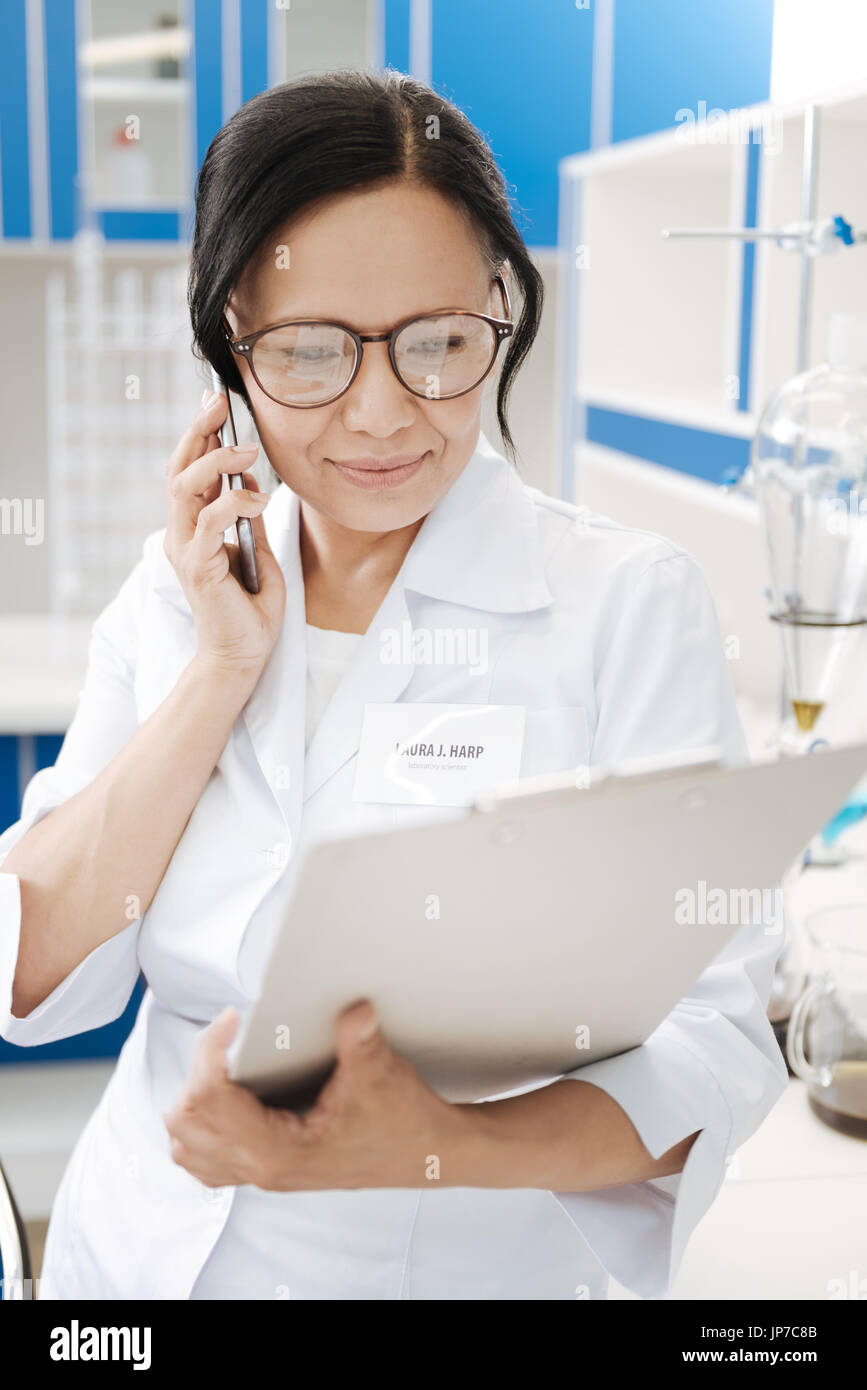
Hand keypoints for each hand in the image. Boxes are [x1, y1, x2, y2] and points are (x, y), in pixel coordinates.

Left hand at [163, 1003, 468, 1191]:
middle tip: (230, 1037)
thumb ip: (360, 1039)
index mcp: (279, 1150)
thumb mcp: (380, 1074)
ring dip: (192, 1103)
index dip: (211, 1049)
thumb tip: (351, 1008)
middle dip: (198, 1071)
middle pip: (186, 1122)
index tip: (233, 1018)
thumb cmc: (404, 1122)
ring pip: (187, 1146)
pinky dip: (199, 1131)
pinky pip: (206, 1161)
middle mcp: (262, 1168)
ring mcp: (262, 1174)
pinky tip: (223, 1102)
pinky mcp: (268, 1170)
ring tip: (221, 1066)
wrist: (427, 1155)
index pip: (210, 1099)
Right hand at [164, 389, 285, 678]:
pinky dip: (234, 502)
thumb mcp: (258, 551)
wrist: (242, 655)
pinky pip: (208, 521)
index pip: (189, 471)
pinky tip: (258, 498)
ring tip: (248, 449)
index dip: (200, 434)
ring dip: (216, 461)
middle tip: (220, 402)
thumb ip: (249, 516)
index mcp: (191, 528)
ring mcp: (184, 549)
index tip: (216, 401)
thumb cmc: (250, 609)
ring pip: (185, 487)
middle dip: (199, 431)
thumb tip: (252, 478)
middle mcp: (180, 534)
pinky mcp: (196, 566)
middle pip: (179, 469)